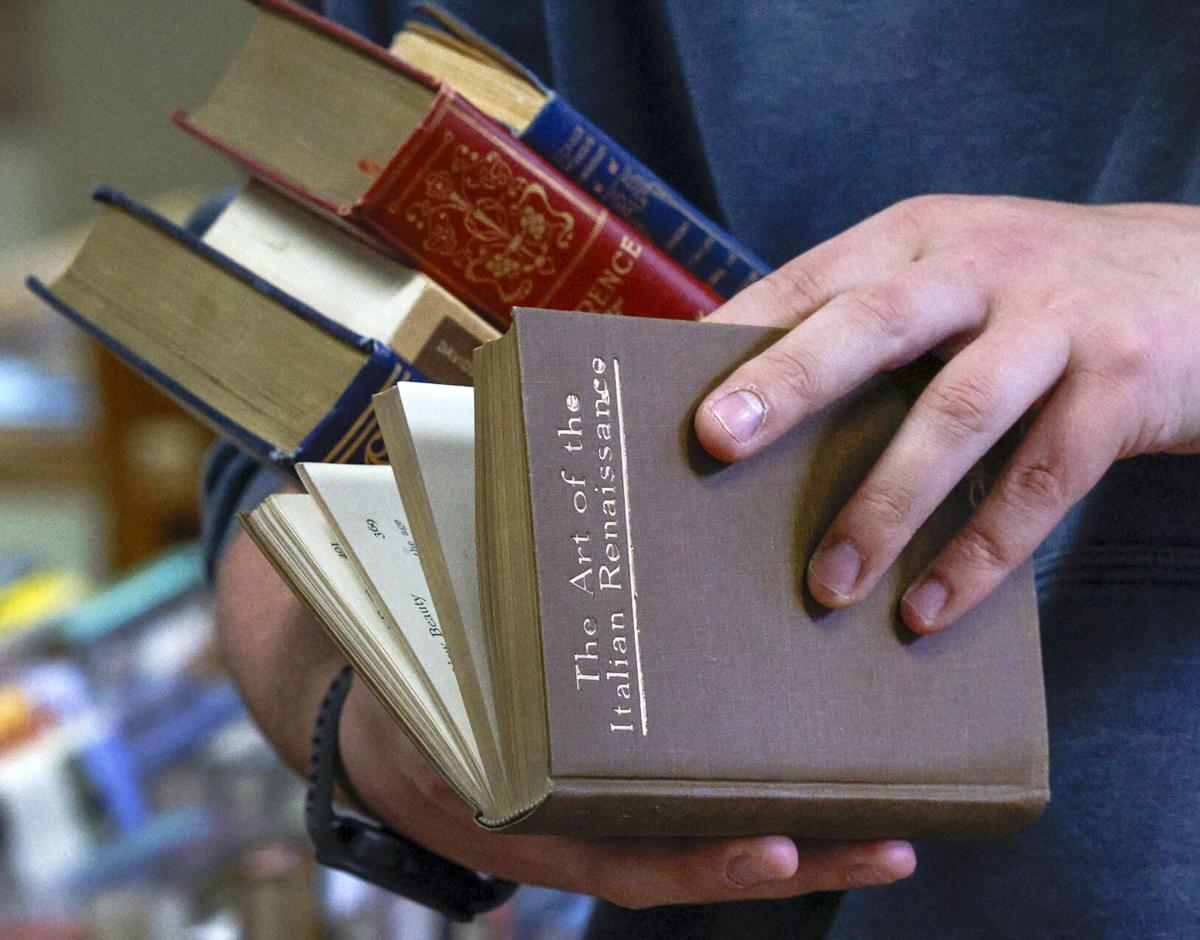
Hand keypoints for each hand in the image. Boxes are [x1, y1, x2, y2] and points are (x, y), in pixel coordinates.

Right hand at [339, 677, 914, 908]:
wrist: (372, 725)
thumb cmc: (397, 690)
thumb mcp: (414, 687)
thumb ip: (465, 666)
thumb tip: (507, 601)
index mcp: (524, 815)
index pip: (627, 859)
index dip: (702, 858)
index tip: (777, 847)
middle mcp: (571, 831)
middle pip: (691, 863)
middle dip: (791, 861)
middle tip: (883, 844)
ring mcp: (595, 820)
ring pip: (701, 844)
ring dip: (797, 842)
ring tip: (885, 827)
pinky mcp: (610, 794)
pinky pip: (683, 813)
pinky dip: (747, 808)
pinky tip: (809, 782)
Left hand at [695, 196, 1199, 631]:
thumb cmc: (1046, 293)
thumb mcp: (957, 272)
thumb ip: (874, 319)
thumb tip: (758, 406)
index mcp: (921, 239)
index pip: (809, 281)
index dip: (735, 334)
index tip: (660, 387)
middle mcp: (983, 267)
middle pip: (873, 324)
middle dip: (791, 382)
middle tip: (716, 443)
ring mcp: (1057, 324)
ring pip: (958, 413)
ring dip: (884, 505)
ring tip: (825, 584)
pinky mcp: (1121, 387)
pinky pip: (1040, 483)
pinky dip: (981, 553)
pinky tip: (928, 609)